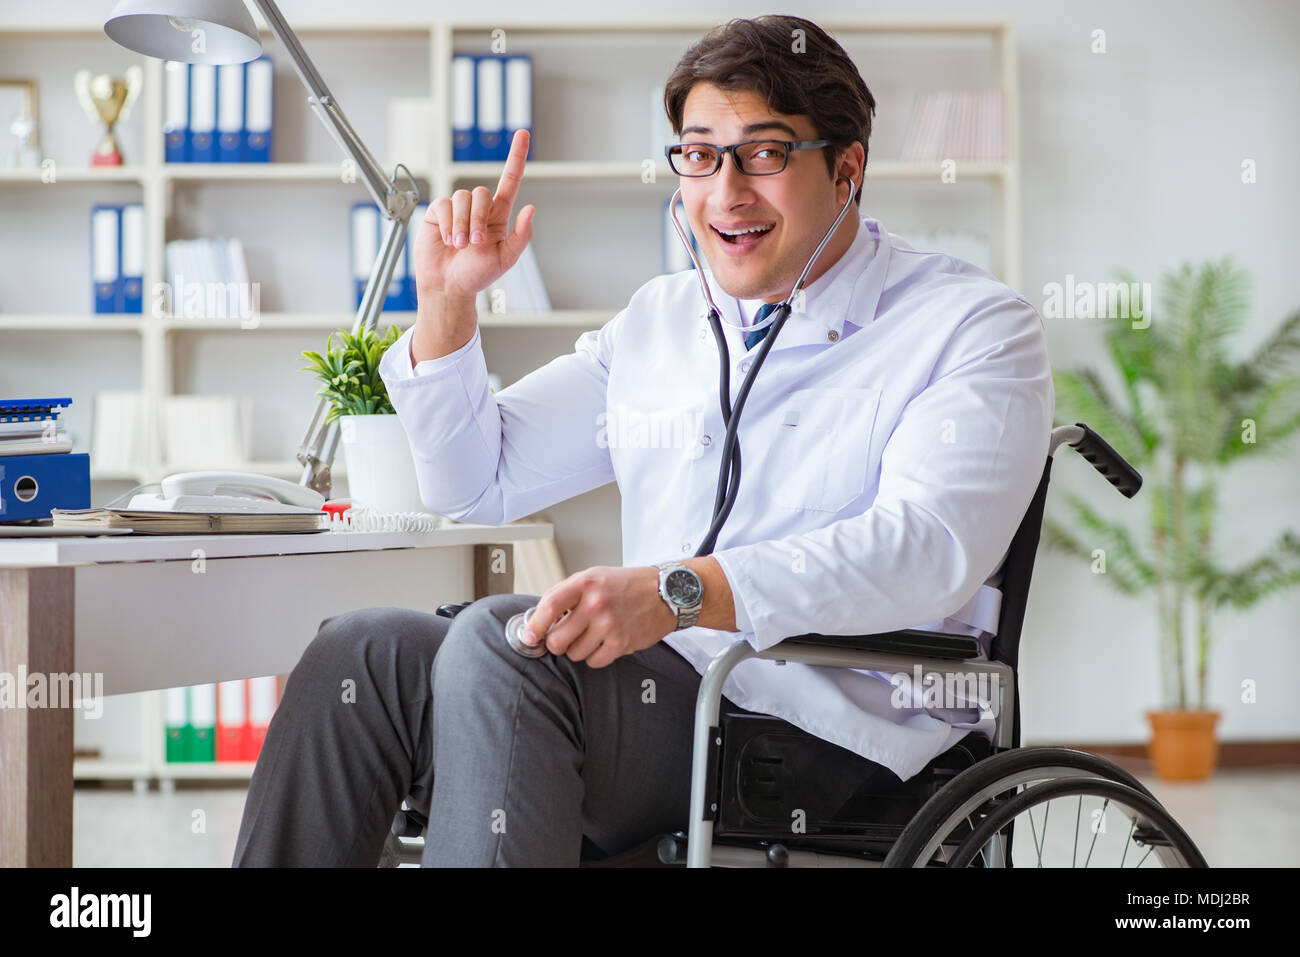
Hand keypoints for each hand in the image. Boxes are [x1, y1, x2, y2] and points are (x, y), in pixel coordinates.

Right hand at [412, 128, 534, 299]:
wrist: (448, 286)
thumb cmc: (477, 275)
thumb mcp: (506, 259)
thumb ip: (521, 235)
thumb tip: (531, 209)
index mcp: (498, 216)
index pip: (510, 180)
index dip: (516, 157)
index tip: (523, 133)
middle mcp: (478, 209)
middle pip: (480, 192)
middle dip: (477, 219)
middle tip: (474, 244)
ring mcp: (458, 210)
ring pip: (462, 197)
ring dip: (462, 224)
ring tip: (460, 245)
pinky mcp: (438, 213)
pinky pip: (444, 204)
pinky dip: (449, 224)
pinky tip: (448, 240)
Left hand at [523, 566, 676, 668]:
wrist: (665, 593)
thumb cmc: (626, 585)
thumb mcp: (594, 576)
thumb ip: (566, 593)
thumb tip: (538, 617)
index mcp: (585, 583)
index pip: (549, 606)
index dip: (534, 625)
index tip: (529, 637)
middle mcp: (596, 604)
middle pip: (557, 639)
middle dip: (556, 643)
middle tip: (564, 637)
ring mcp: (609, 625)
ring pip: (574, 654)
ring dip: (578, 649)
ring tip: (590, 636)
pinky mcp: (621, 643)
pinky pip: (594, 662)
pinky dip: (594, 657)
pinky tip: (603, 643)